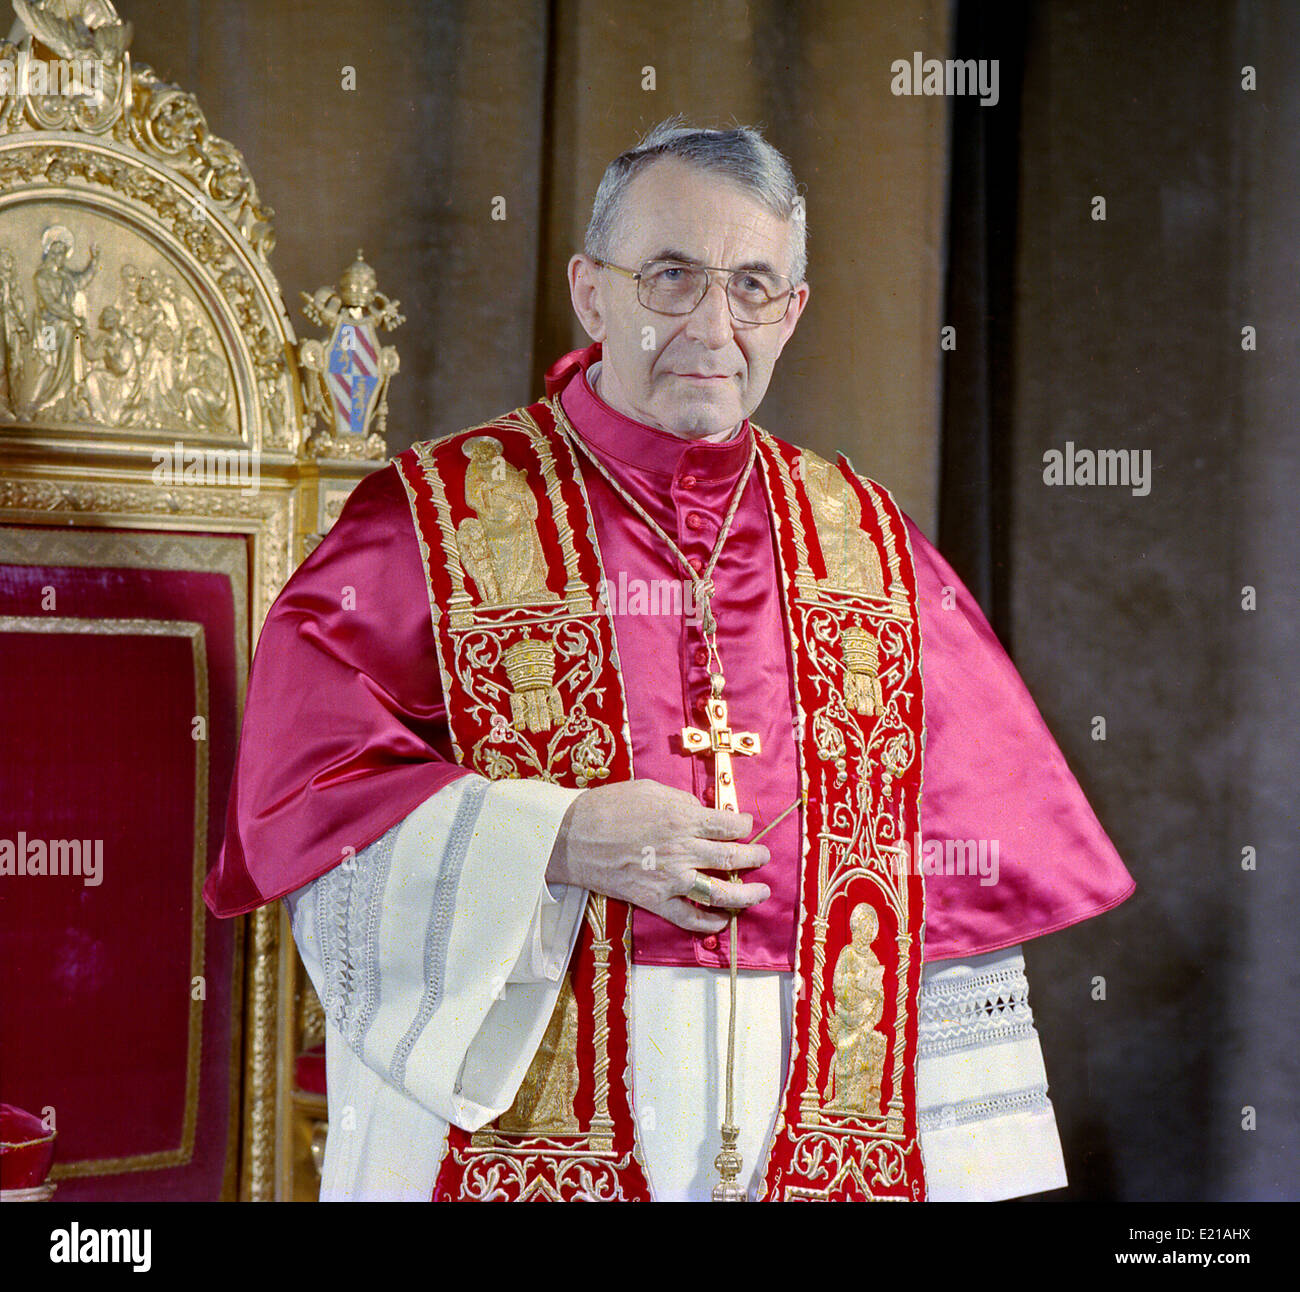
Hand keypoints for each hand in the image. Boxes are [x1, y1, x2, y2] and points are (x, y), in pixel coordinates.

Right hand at [546, 778, 770, 932]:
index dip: (745, 824)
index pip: (730, 825)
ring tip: (760, 893)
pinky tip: (723, 921)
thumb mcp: (650, 789)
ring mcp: (671, 878)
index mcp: (684, 818)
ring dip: (746, 895)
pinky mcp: (655, 900)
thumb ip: (682, 801)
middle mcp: (684, 849)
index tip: (747, 825)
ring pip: (721, 892)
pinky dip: (710, 923)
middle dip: (755, 857)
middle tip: (763, 857)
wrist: (573, 836)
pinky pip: (689, 918)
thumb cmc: (609, 806)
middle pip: (733, 857)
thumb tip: (701, 812)